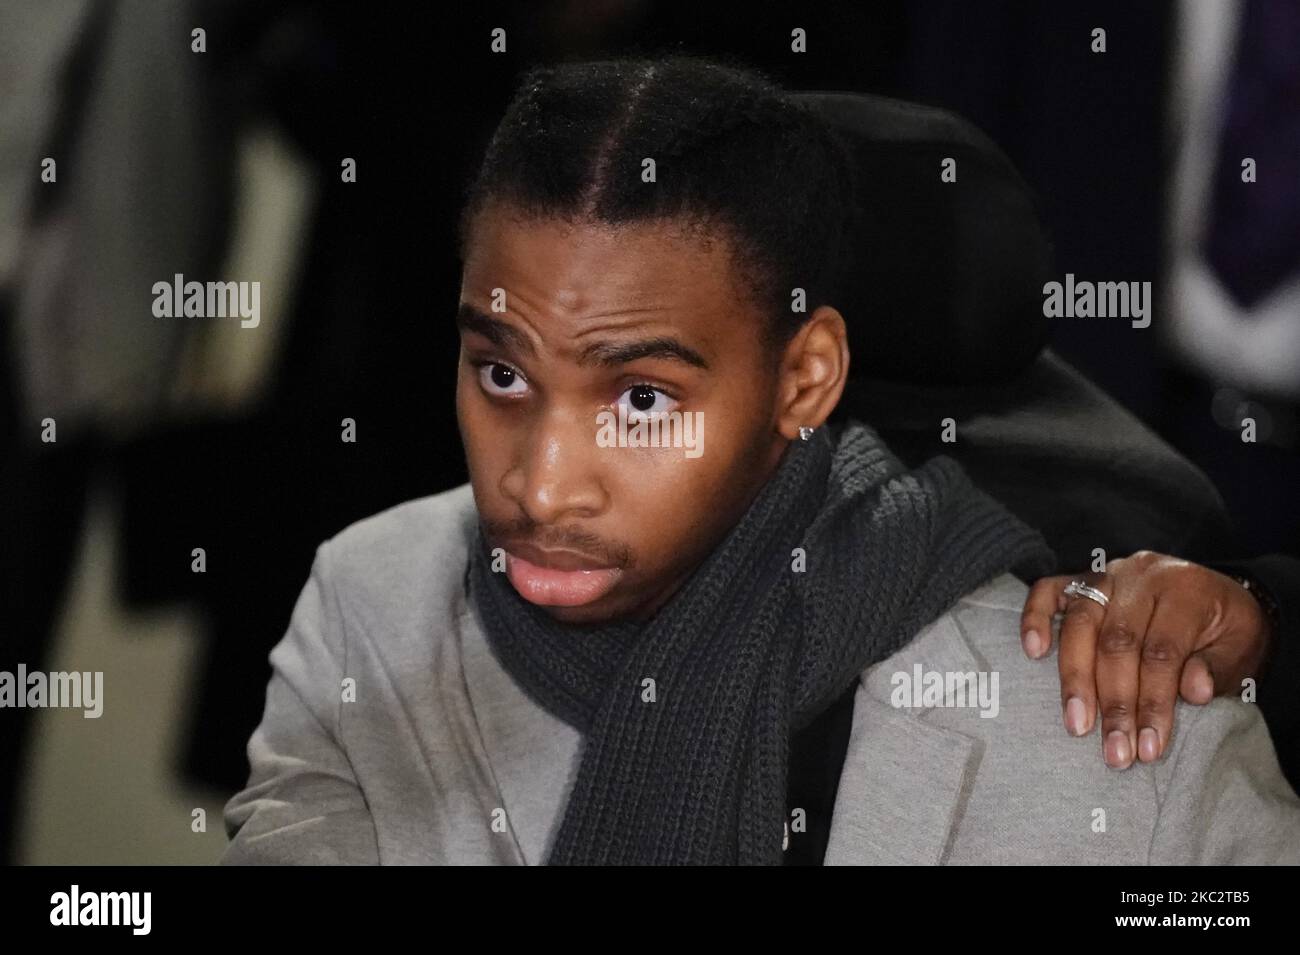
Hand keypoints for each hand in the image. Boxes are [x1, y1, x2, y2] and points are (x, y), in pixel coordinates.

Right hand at [1020, 551, 1273, 768]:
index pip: (1161, 651)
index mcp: (1186, 590)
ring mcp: (1108, 574)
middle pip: (1117, 642)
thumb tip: (1194, 691)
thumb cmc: (1225, 631)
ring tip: (1077, 725)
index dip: (1154, 702)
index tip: (1149, 749)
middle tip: (1114, 751)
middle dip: (1114, 702)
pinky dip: (1035, 618)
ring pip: (1081, 623)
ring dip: (1076, 679)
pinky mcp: (1081, 579)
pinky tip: (1034, 652)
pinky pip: (1049, 590)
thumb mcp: (1240, 650)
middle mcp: (1142, 575)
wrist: (1216, 597)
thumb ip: (1217, 668)